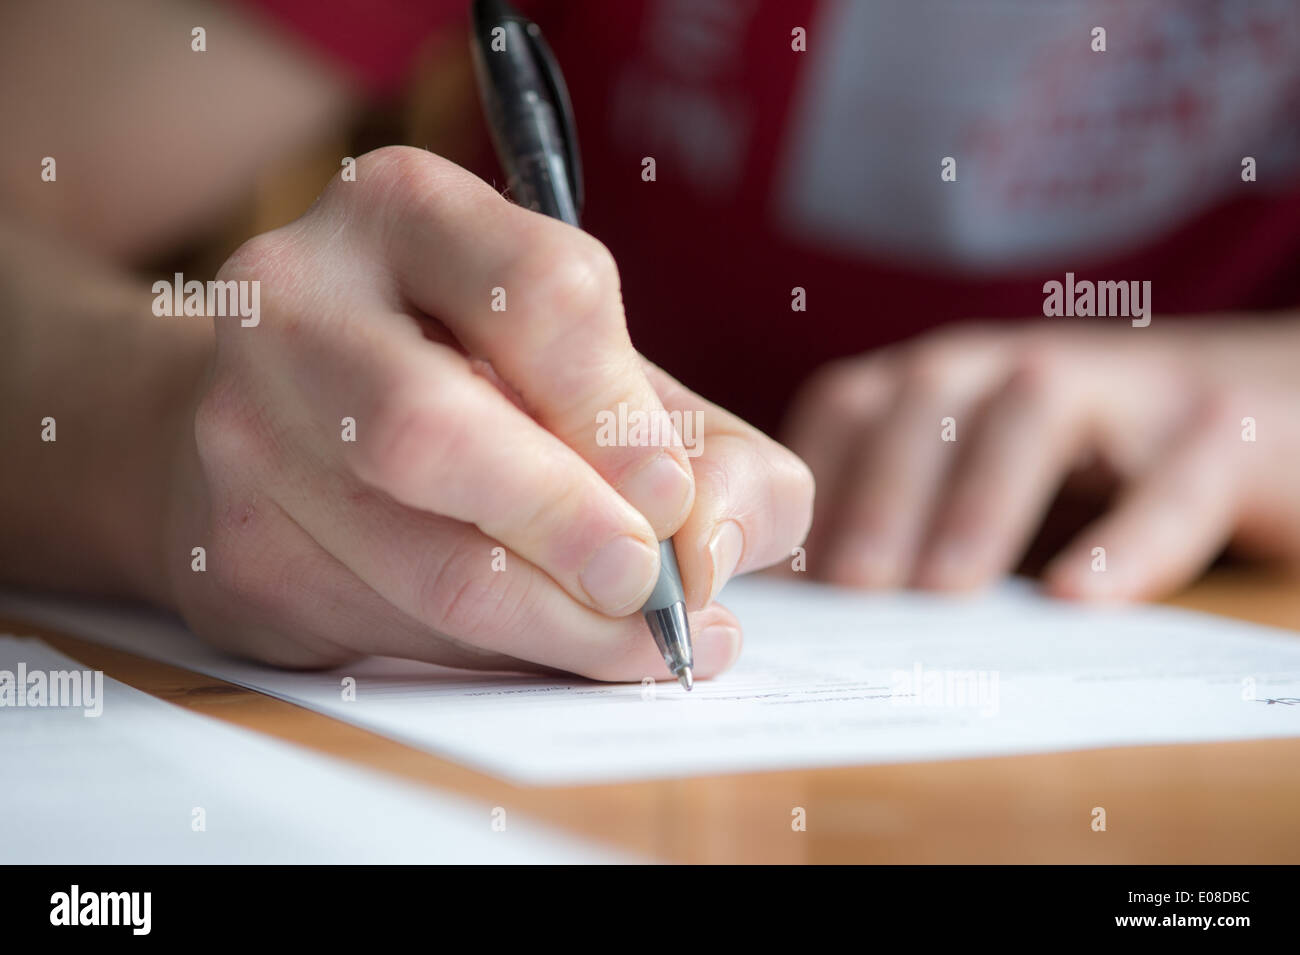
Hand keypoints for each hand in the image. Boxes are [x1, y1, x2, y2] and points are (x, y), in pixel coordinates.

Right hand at [165, 147, 812, 677]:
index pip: (540, 293)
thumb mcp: (618, 388)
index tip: (671, 498)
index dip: (619, 412)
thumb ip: (715, 454)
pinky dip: (487, 653)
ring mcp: (244, 427)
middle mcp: (298, 302)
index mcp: (407, 214)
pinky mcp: (236, 548)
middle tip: (645, 589)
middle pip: (429, 429)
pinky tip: (536, 636)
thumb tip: (711, 552)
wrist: (306, 424)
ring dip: (550, 624)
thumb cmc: (492, 389)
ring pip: (415, 561)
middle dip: (563, 527)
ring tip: (632, 641)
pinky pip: (384, 630)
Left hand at [782, 321, 1299, 599]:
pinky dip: (1125, 541)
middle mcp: (1016, 363)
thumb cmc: (1084, 466)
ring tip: (942, 591)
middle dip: (878, 491)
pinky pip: (1170, 482)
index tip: (780, 570)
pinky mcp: (1218, 431)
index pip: (852, 405)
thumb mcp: (980, 479)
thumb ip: (904, 521)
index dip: (808, 480)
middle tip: (849, 587)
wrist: (1256, 407)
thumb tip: (802, 612)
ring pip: (1034, 415)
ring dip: (980, 502)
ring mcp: (1121, 386)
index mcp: (947, 378)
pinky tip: (1078, 597)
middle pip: (927, 401)